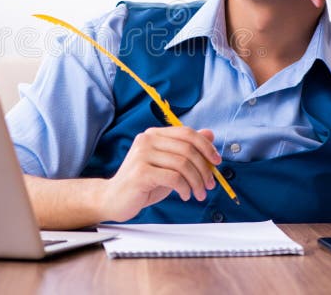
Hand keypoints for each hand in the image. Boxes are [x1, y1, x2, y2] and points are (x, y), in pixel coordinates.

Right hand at [98, 127, 220, 222]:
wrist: (114, 199)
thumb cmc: (143, 183)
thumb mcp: (169, 165)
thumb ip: (186, 150)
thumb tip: (210, 133)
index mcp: (154, 134)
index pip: (186, 133)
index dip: (206, 146)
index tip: (216, 161)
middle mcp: (147, 140)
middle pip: (187, 149)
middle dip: (204, 169)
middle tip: (209, 184)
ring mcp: (142, 155)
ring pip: (183, 164)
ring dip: (196, 182)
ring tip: (198, 194)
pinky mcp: (141, 172)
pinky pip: (173, 178)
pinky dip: (185, 188)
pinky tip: (184, 195)